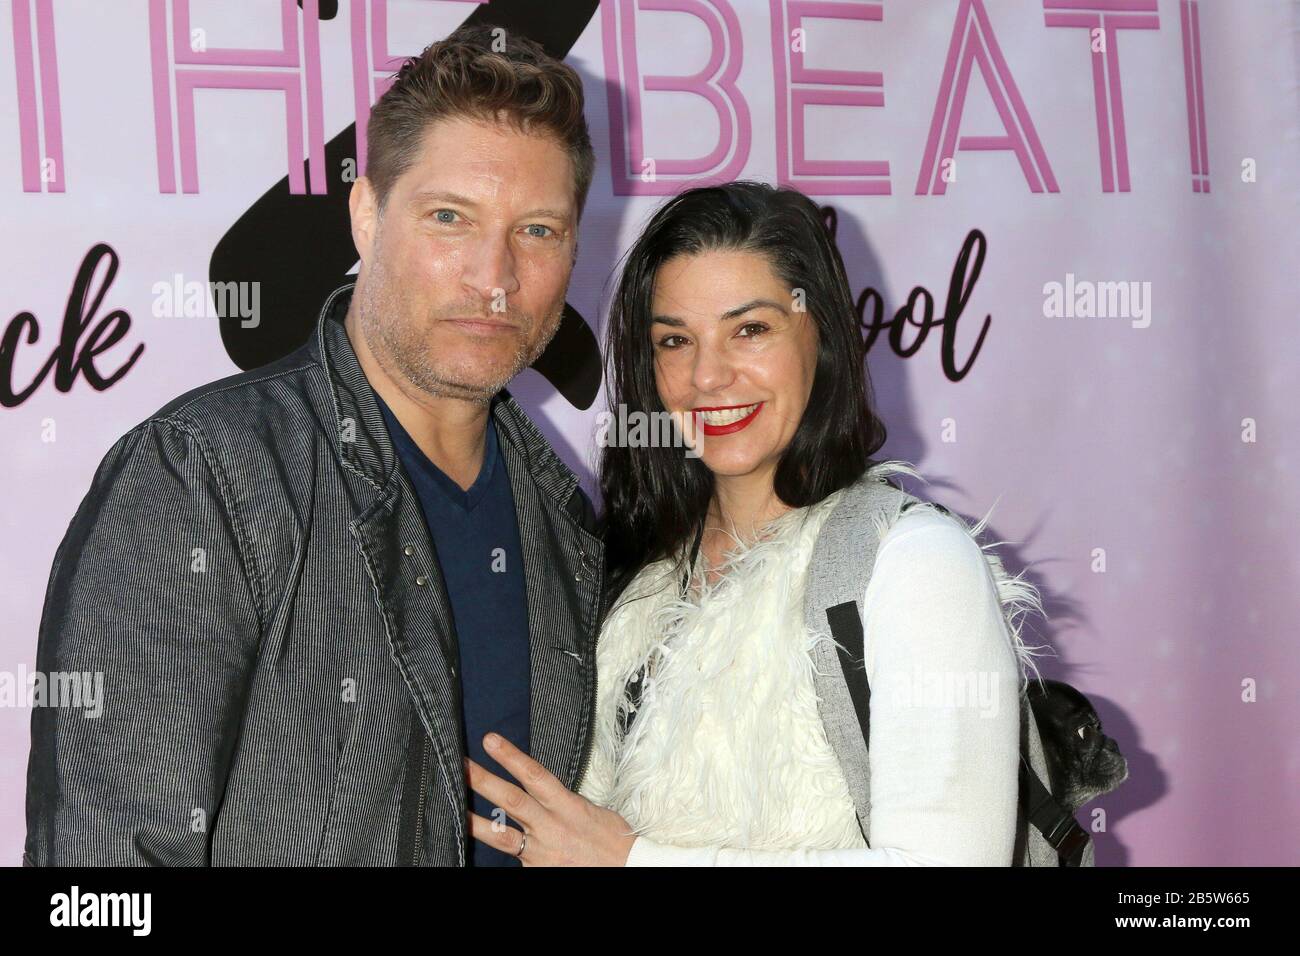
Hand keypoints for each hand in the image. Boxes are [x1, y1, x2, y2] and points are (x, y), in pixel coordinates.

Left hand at [466, 733, 636, 865]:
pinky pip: (513, 858)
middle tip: (460, 765)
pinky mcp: (535, 871)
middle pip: (511, 800)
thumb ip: (563, 801)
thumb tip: (542, 791)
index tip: (490, 741)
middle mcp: (551, 827)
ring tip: (456, 808)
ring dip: (475, 821)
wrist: (628, 871)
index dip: (510, 756)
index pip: (534, 775)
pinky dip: (500, 850)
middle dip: (483, 781)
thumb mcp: (592, 811)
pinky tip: (483, 841)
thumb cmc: (613, 841)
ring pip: (502, 835)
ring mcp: (540, 852)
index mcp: (567, 806)